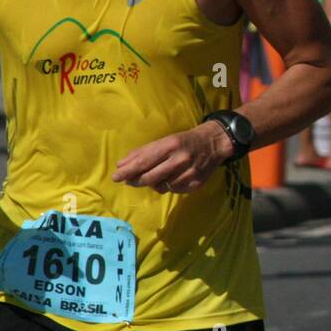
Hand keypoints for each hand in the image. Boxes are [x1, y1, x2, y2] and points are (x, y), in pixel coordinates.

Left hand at [112, 121, 232, 193]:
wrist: (214, 142)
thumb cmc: (184, 141)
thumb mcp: (165, 140)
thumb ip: (144, 152)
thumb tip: (121, 165)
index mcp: (170, 145)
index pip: (143, 162)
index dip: (127, 171)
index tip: (115, 177)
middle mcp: (180, 159)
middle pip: (150, 178)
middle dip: (136, 181)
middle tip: (130, 181)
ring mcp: (189, 173)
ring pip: (161, 187)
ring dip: (154, 183)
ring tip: (157, 176)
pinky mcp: (196, 183)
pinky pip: (174, 190)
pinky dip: (169, 186)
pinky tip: (172, 178)